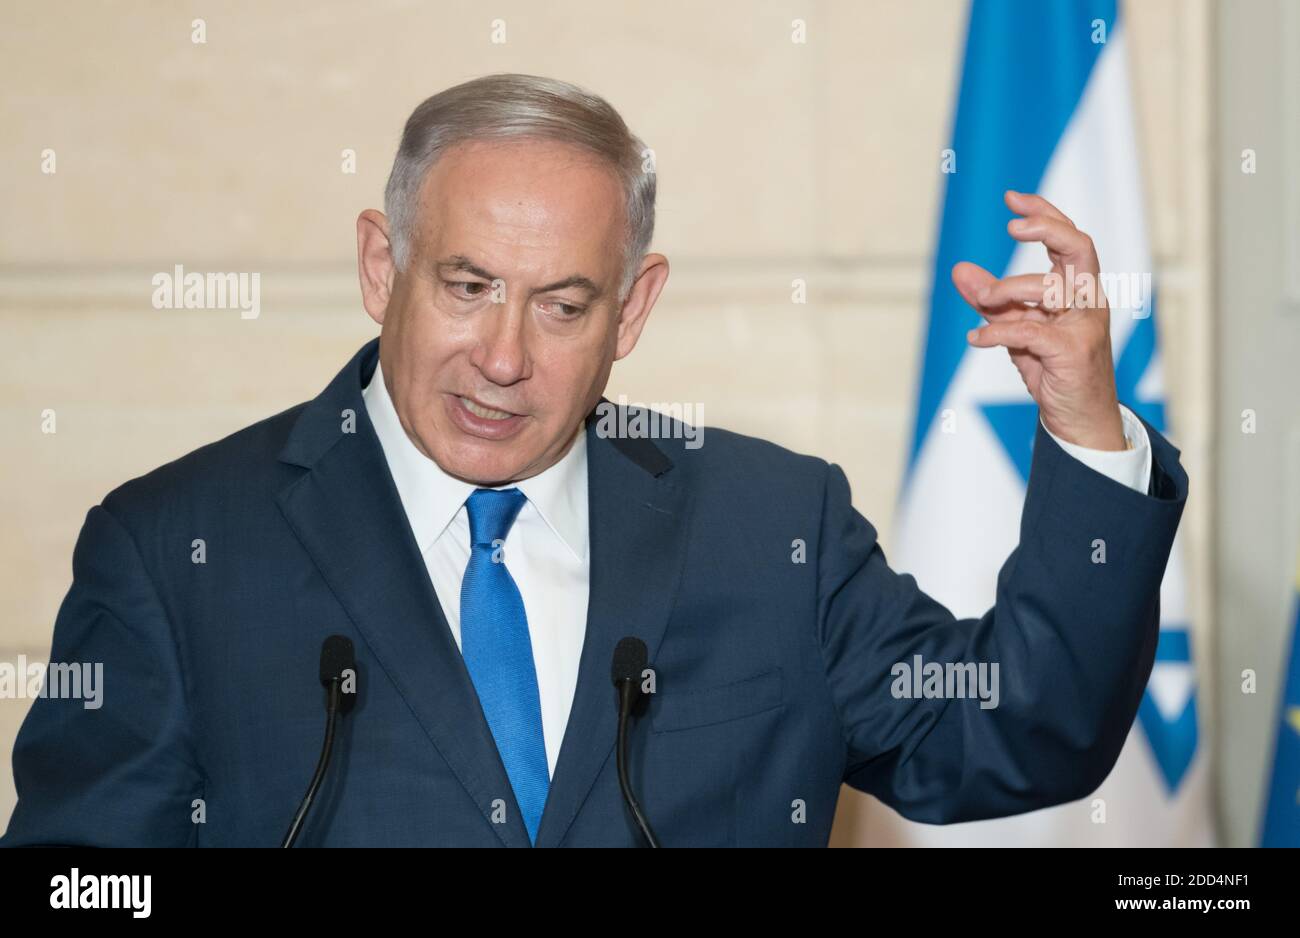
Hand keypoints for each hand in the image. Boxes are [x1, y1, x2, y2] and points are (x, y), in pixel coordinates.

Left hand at [953, 190, 1125, 450]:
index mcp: (1079, 288)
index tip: (1012, 198)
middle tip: (1012, 228)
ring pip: (1048, 287)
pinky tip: (976, 340)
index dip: (1044, 214)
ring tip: (981, 303)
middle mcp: (1088, 300)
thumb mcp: (1017, 327)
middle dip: (1046, 229)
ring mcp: (1085, 325)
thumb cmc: (1053, 369)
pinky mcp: (1072, 352)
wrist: (1078, 419)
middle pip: (1078, 247)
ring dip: (1005, 290)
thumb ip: (992, 299)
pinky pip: (1028, 330)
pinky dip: (995, 332)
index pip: (1070, 237)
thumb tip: (959, 270)